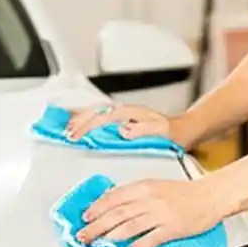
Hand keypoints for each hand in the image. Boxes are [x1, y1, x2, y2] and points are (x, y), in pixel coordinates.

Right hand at [64, 103, 183, 144]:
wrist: (181, 131)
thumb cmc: (171, 133)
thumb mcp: (161, 132)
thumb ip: (143, 130)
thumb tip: (124, 131)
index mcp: (130, 112)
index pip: (103, 117)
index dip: (88, 126)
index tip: (77, 135)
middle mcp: (124, 111)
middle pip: (95, 112)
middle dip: (79, 121)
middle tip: (67, 134)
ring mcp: (123, 114)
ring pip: (96, 112)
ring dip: (81, 119)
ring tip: (67, 129)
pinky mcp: (122, 119)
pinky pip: (101, 117)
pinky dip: (88, 119)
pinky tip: (80, 125)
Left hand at [75, 178, 230, 246]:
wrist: (211, 195)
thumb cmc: (185, 192)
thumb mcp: (156, 186)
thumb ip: (135, 195)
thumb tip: (114, 205)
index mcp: (144, 187)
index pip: (114, 197)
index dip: (96, 208)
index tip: (85, 217)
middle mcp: (150, 199)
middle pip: (117, 213)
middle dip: (96, 225)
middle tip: (84, 235)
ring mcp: (161, 214)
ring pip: (130, 225)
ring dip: (111, 236)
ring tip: (100, 243)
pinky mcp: (172, 228)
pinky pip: (151, 238)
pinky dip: (138, 246)